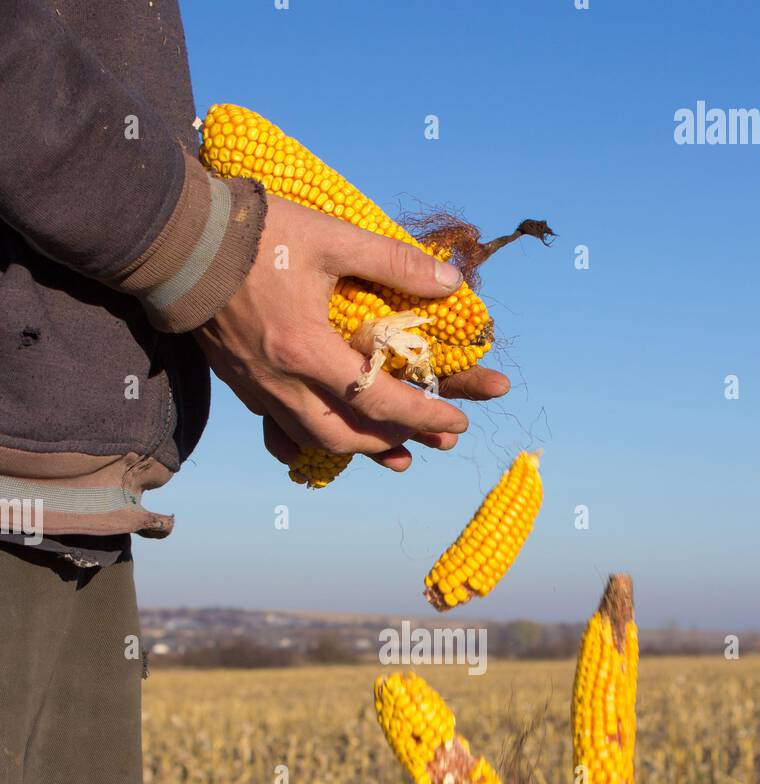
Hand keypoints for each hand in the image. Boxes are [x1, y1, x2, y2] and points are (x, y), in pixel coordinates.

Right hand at [195, 195, 508, 472]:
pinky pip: (280, 429)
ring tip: (390, 446)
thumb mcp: (330, 236)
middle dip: (392, 441)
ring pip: (312, 440)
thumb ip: (393, 262)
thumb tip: (449, 282)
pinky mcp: (240, 385)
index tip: (456, 420)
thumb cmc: (254, 233)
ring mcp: (256, 388)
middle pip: (345, 436)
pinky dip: (313, 439)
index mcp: (306, 349)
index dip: (424, 414)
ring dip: (356, 446)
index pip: (378, 399)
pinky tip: (329, 435)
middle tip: (429, 438)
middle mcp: (281, 382)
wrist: (176, 240)